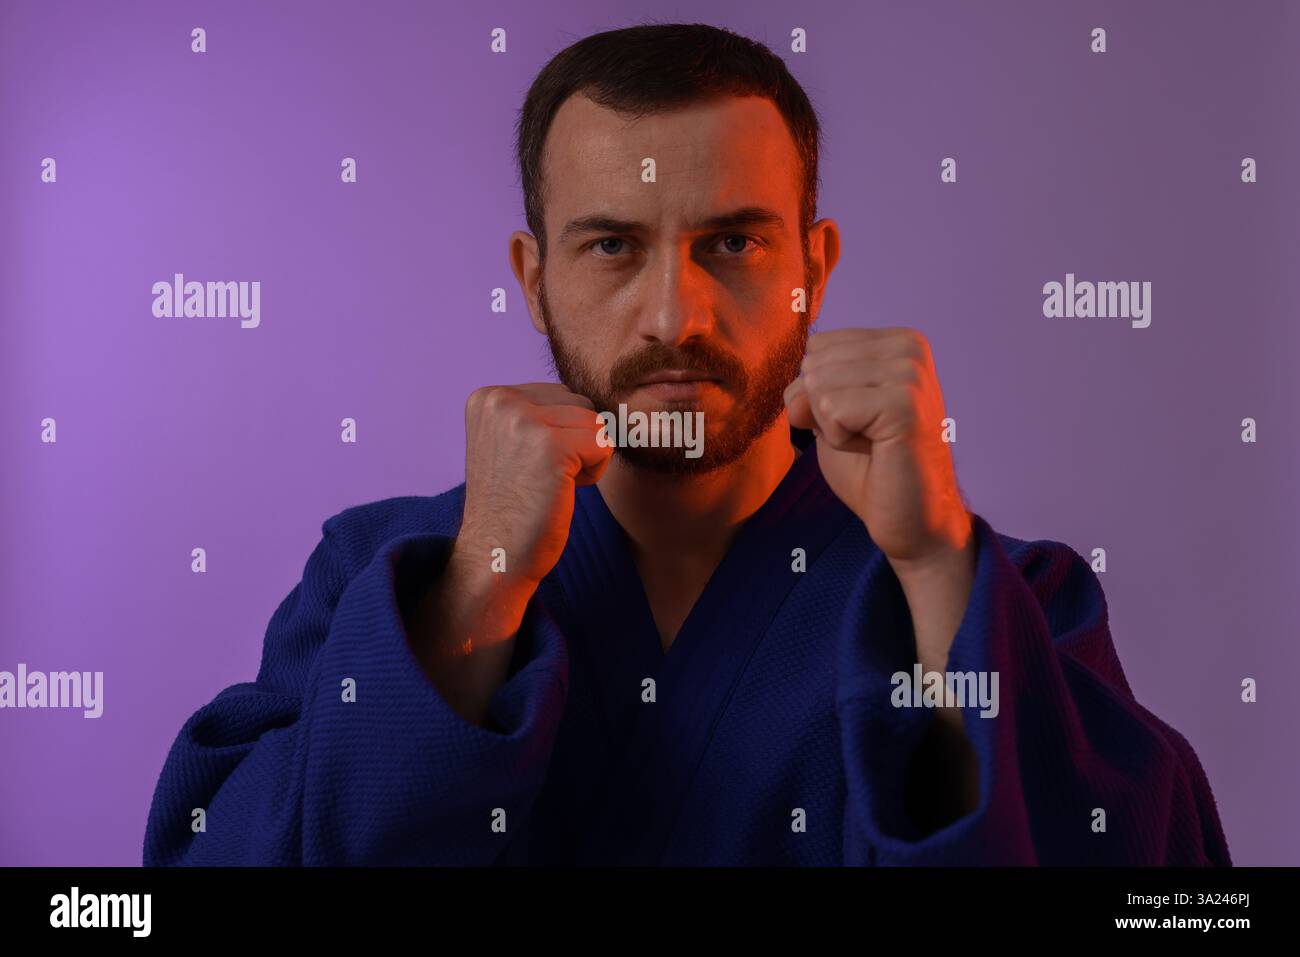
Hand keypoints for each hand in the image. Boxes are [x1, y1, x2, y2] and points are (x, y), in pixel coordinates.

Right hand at [457, 383, 613, 588]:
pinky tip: (562, 491)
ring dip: (585, 458)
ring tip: (549, 484)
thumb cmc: (515, 504)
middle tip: (540, 478)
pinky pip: (604, 444)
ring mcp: (524, 420)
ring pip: (595, 422)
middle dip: (575, 442)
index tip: (527, 467)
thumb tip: (601, 401)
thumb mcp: (514, 442)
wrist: (495, 554)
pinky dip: (594, 472)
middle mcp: (501, 401)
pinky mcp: (551, 445)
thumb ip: (541, 412)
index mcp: (489, 398)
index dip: (559, 436)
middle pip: (580, 403)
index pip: (560, 395)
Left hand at [783, 328, 971, 567]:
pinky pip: (831, 409)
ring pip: (817, 384)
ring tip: (872, 444)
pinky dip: (839, 440)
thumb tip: (795, 393)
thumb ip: (807, 388)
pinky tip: (874, 451)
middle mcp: (909, 347)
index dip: (820, 394)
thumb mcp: (830, 414)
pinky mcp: (904, 403)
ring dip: (832, 428)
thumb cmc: (873, 466)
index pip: (816, 347)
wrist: (913, 517)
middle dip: (822, 412)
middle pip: (813, 364)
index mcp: (897, 341)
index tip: (860, 420)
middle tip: (866, 438)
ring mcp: (910, 373)